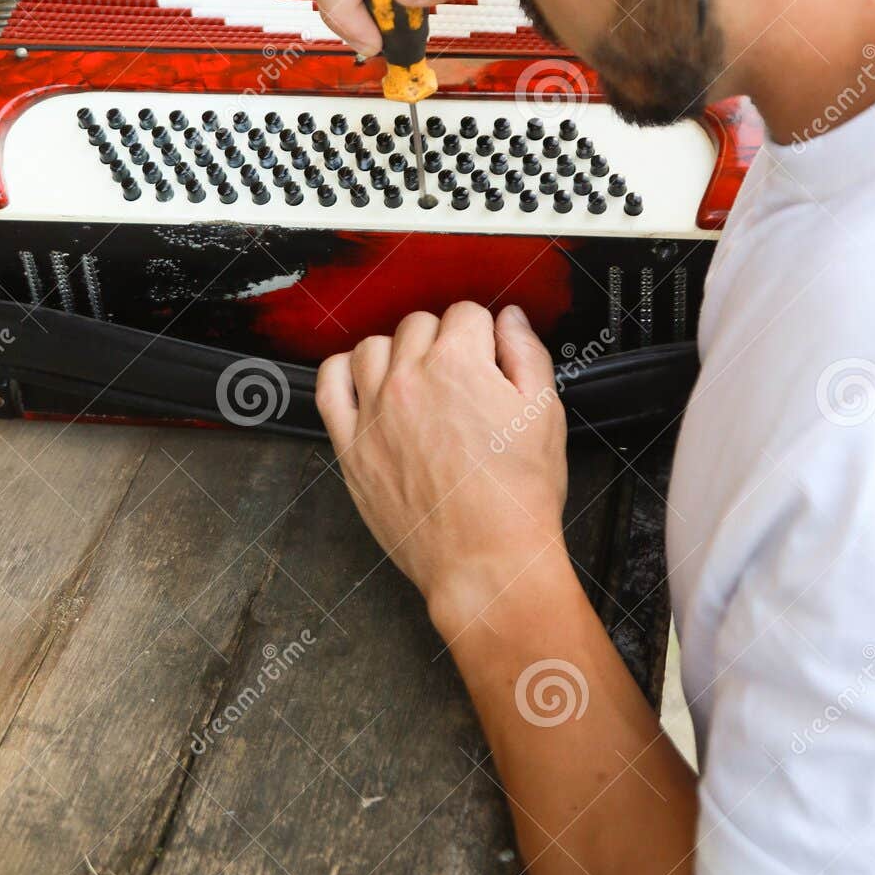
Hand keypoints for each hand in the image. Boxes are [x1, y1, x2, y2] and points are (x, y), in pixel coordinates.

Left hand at [316, 302, 568, 635]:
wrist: (485, 561)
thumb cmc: (518, 497)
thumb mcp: (544, 414)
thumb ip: (526, 352)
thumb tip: (510, 318)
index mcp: (458, 364)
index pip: (466, 313)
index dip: (484, 335)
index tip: (488, 357)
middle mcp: (408, 379)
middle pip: (419, 325)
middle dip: (443, 342)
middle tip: (461, 380)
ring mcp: (373, 412)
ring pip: (372, 347)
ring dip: (397, 354)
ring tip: (419, 384)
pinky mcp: (351, 446)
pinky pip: (330, 385)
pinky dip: (344, 373)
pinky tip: (367, 385)